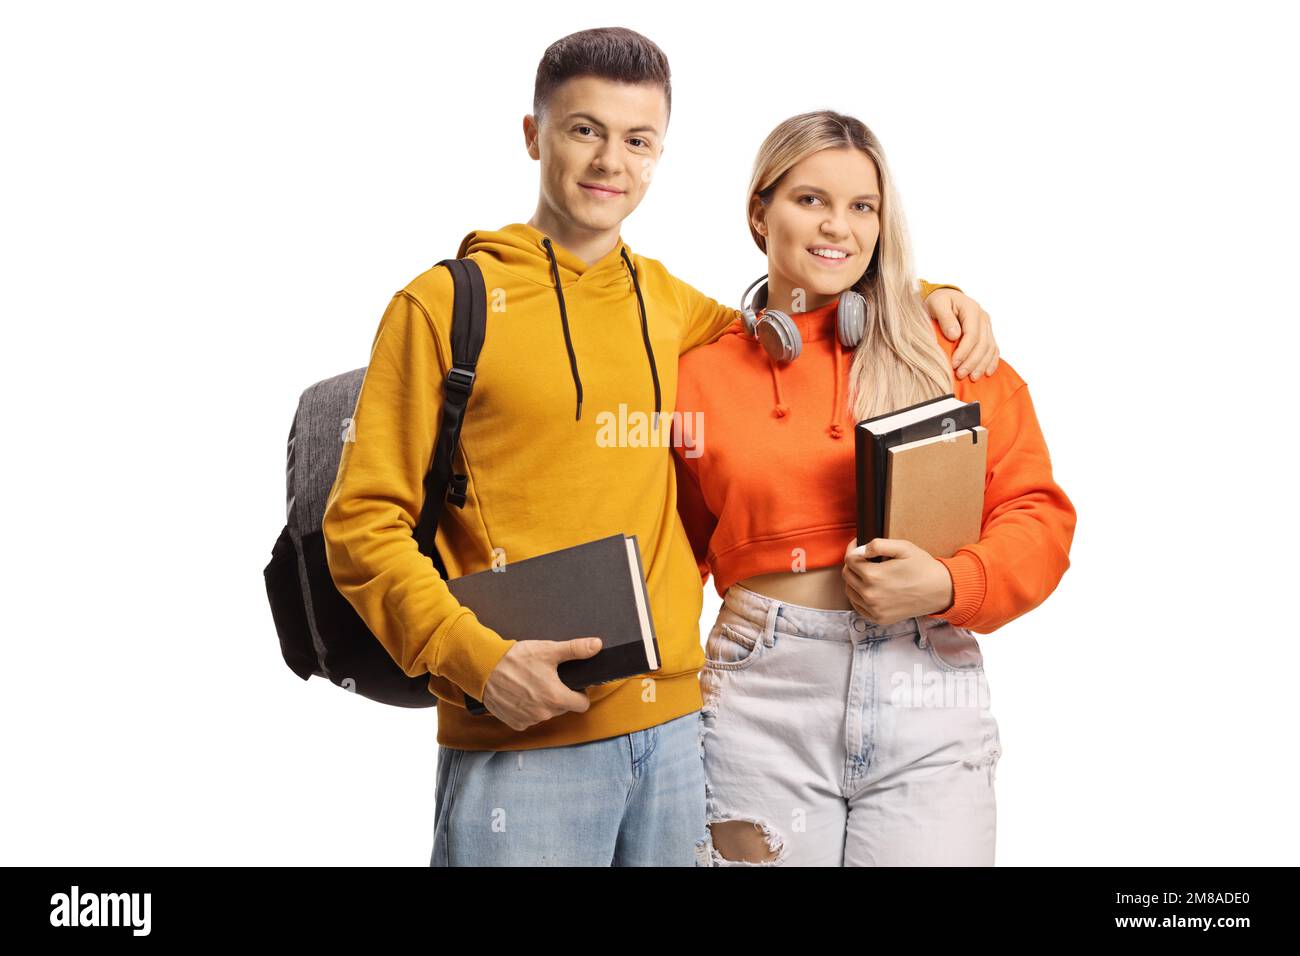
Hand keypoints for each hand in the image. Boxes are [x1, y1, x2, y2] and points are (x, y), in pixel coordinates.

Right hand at [481, 637, 601, 729]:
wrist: (484, 668)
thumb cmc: (515, 659)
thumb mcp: (549, 650)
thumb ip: (576, 649)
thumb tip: (596, 645)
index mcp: (556, 698)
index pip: (582, 704)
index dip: (579, 693)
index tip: (570, 684)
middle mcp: (544, 713)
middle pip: (563, 707)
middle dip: (559, 695)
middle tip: (546, 678)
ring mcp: (529, 720)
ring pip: (546, 713)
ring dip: (543, 702)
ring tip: (531, 684)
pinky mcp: (515, 723)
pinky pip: (530, 719)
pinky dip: (527, 709)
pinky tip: (520, 694)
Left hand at [842, 538, 954, 625]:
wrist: (940, 591)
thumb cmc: (923, 567)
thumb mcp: (904, 547)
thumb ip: (878, 545)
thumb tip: (860, 549)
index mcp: (874, 576)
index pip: (850, 560)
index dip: (853, 549)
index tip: (859, 544)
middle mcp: (870, 595)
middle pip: (847, 575)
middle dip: (853, 563)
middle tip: (864, 557)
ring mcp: (874, 609)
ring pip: (850, 591)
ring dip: (854, 579)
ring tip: (866, 572)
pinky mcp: (879, 618)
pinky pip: (858, 606)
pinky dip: (858, 596)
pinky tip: (869, 588)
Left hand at [924, 289, 999, 381]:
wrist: (944, 298)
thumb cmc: (938, 301)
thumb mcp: (936, 304)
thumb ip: (945, 318)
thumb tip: (954, 335)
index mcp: (971, 309)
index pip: (972, 335)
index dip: (964, 352)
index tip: (953, 364)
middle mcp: (983, 317)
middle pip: (982, 344)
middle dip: (972, 362)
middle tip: (960, 375)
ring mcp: (987, 326)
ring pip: (990, 348)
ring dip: (982, 365)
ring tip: (972, 378)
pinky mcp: (987, 333)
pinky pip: (994, 349)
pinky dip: (991, 362)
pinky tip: (987, 373)